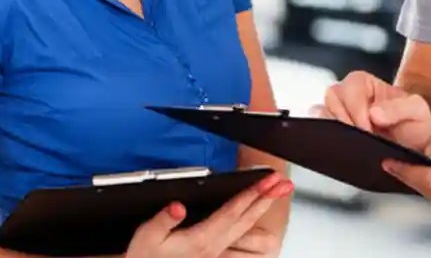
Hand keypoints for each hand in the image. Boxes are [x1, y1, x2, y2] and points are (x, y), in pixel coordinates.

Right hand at [123, 172, 292, 257]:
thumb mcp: (147, 238)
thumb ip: (162, 220)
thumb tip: (177, 206)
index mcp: (200, 239)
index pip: (232, 212)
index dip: (251, 194)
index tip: (266, 181)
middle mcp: (214, 247)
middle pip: (247, 219)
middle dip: (267, 198)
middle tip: (283, 183)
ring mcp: (217, 253)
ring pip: (246, 228)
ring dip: (263, 209)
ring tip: (277, 195)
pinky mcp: (215, 255)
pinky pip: (240, 238)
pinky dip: (253, 224)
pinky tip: (259, 217)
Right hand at [313, 70, 430, 154]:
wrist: (411, 145)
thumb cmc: (413, 123)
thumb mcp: (417, 112)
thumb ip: (400, 108)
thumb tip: (374, 113)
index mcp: (364, 82)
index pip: (351, 89)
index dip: (357, 110)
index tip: (368, 130)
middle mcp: (346, 93)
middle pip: (331, 99)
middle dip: (345, 122)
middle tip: (361, 140)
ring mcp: (336, 111)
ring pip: (320, 113)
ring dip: (334, 131)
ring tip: (353, 145)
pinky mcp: (331, 130)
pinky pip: (317, 130)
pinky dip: (326, 139)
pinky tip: (343, 150)